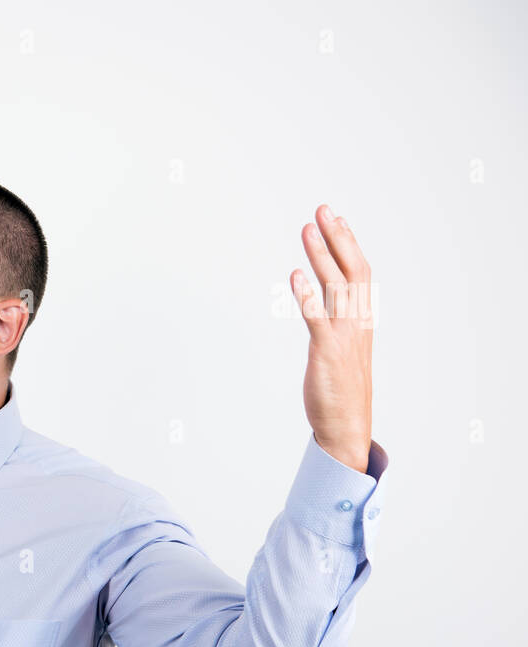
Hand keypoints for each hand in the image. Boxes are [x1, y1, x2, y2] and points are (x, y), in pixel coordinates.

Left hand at [290, 204, 373, 472]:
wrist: (346, 426)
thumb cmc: (340, 390)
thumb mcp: (340, 349)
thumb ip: (332, 323)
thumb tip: (322, 302)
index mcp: (361, 320)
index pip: (358, 273)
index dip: (347, 244)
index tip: (337, 218)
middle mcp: (356, 323)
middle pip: (351, 270)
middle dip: (337, 238)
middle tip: (322, 209)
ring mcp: (343, 336)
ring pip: (335, 286)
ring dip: (321, 255)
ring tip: (308, 228)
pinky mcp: (327, 351)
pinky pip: (317, 317)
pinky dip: (307, 294)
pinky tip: (295, 274)